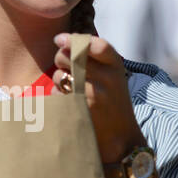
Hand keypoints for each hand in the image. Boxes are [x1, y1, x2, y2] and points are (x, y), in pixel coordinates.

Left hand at [52, 33, 140, 162]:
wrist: (121, 138)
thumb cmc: (113, 102)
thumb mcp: (113, 76)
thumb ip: (94, 58)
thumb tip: (62, 40)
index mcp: (116, 66)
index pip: (96, 44)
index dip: (74, 39)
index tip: (59, 39)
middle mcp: (107, 79)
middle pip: (70, 56)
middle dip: (61, 57)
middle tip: (65, 65)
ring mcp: (93, 95)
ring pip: (60, 75)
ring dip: (59, 79)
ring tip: (72, 88)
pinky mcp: (80, 111)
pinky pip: (56, 94)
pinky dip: (58, 96)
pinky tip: (70, 104)